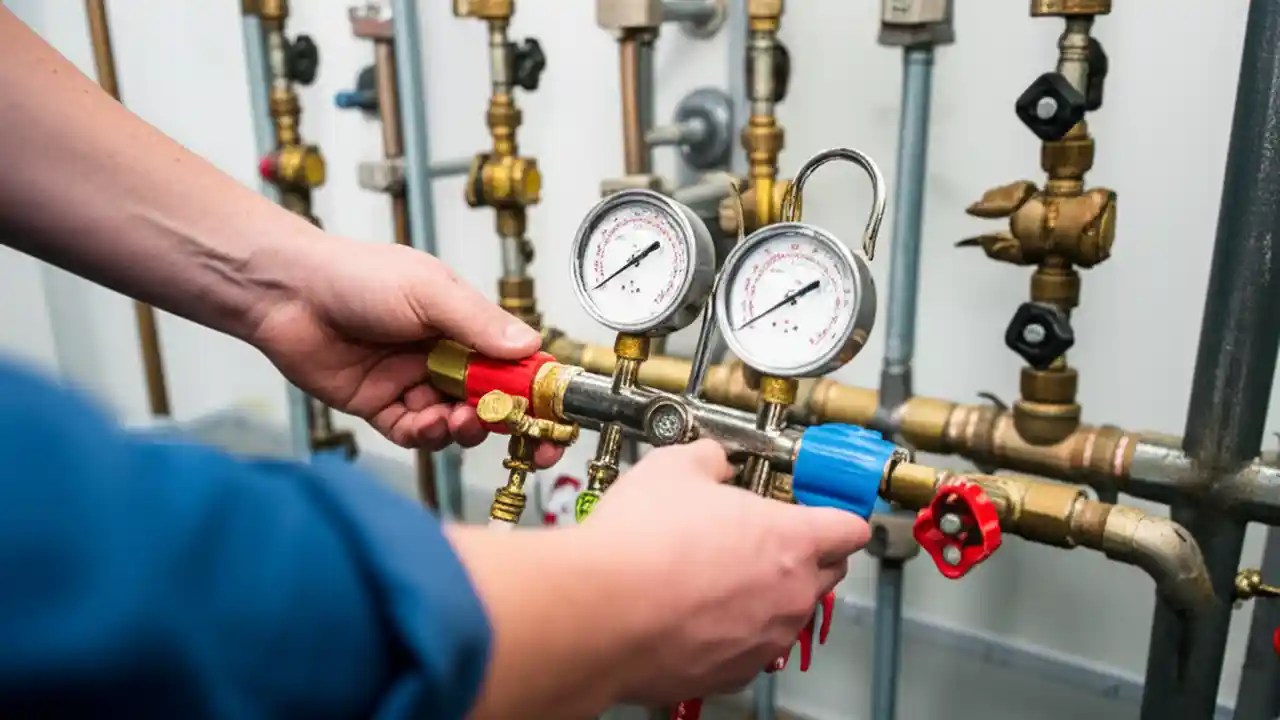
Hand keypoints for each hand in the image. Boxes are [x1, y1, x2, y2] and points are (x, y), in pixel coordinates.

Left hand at [249, 237, 559, 464]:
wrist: (287, 292)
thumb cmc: (357, 275)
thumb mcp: (430, 291)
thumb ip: (480, 323)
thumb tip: (530, 347)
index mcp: (464, 323)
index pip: (515, 362)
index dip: (539, 391)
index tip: (558, 414)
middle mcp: (443, 355)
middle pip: (492, 400)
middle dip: (512, 423)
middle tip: (529, 443)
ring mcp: (412, 383)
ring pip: (455, 421)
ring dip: (465, 428)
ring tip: (461, 421)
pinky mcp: (380, 407)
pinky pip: (413, 433)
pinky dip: (426, 434)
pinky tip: (426, 423)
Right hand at [582, 440, 869, 702]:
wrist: (600, 612)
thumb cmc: (640, 543)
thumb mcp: (674, 468)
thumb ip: (708, 460)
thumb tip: (712, 461)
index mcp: (792, 541)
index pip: (850, 528)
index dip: (837, 515)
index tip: (824, 512)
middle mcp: (790, 596)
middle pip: (826, 574)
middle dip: (803, 556)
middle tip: (758, 539)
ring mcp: (764, 641)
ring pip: (785, 616)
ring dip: (763, 598)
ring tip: (713, 578)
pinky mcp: (732, 675)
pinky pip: (747, 651)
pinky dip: (730, 635)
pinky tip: (692, 615)